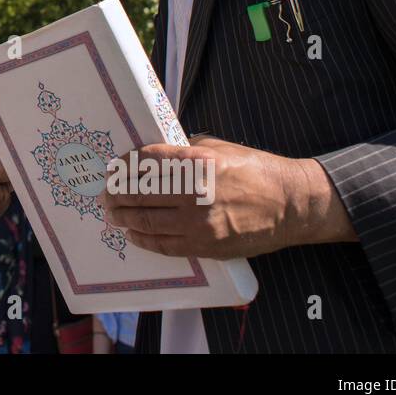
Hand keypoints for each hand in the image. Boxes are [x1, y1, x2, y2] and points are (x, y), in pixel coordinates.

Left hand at [101, 136, 352, 258]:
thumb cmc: (254, 170)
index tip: (113, 168)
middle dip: (116, 193)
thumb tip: (152, 156)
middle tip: (105, 194)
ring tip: (112, 213)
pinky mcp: (206, 246)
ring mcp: (200, 222)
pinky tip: (133, 234)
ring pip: (147, 221)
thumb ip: (184, 151)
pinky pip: (164, 245)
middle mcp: (196, 191)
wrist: (291, 205)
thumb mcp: (219, 148)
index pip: (146, 162)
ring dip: (123, 217)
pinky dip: (143, 239)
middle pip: (141, 193)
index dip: (123, 166)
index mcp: (198, 161)